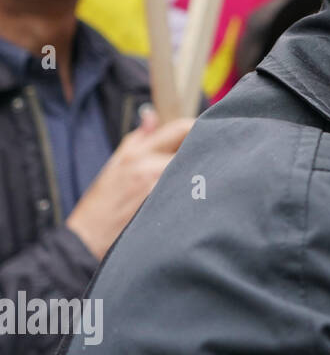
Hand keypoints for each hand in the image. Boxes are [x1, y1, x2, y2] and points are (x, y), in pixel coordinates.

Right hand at [65, 107, 194, 260]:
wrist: (88, 239)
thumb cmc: (102, 202)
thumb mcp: (114, 164)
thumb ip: (138, 139)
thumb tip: (152, 115)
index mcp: (137, 153)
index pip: (182, 128)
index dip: (200, 127)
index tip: (209, 132)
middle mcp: (150, 168)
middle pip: (196, 147)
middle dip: (207, 150)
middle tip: (215, 155)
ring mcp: (160, 190)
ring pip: (198, 170)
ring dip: (205, 171)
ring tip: (204, 178)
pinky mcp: (167, 209)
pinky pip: (192, 193)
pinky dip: (199, 191)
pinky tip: (198, 196)